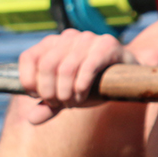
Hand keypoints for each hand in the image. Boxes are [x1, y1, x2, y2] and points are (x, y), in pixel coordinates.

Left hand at [16, 28, 131, 123]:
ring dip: (66, 93)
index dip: (29, 81)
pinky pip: (88, 67)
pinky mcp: (107, 45)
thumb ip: (49, 105)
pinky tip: (82, 95)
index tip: (39, 96)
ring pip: (66, 69)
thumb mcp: (67, 95)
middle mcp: (67, 37)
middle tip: (59, 103)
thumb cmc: (92, 84)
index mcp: (52, 43)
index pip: (29, 58)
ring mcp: (88, 39)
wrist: (128, 74)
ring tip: (73, 102)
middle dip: (49, 91)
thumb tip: (32, 119)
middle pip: (46, 65)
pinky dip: (81, 86)